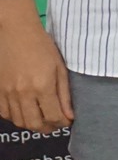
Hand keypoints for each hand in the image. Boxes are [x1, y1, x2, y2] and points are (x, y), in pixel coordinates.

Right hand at [0, 19, 71, 133]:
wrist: (15, 31)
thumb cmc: (42, 47)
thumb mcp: (59, 69)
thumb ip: (64, 94)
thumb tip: (69, 116)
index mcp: (42, 87)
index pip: (53, 117)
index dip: (62, 123)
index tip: (66, 121)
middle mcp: (23, 93)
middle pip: (34, 124)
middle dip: (47, 128)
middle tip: (54, 124)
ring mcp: (6, 92)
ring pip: (18, 121)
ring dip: (31, 124)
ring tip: (41, 118)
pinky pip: (4, 113)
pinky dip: (15, 116)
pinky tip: (24, 110)